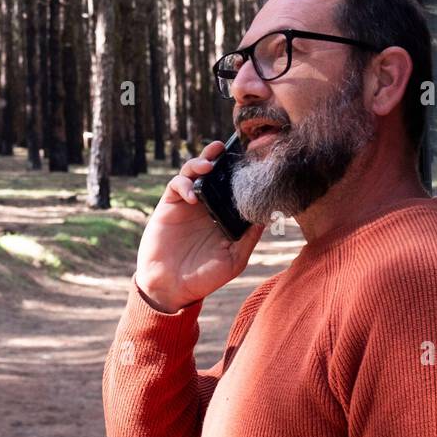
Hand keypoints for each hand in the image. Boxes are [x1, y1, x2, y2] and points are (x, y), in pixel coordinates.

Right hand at [134, 140, 263, 311]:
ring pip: (194, 172)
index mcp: (224, 214)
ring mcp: (188, 204)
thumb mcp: (234, 260)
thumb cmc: (205, 278)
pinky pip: (177, 185)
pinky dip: (184, 184)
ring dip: (201, 163)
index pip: (233, 186)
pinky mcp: (169, 206)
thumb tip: (267, 217)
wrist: (171, 288)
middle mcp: (207, 205)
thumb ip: (249, 238)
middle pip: (214, 172)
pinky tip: (192, 196)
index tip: (250, 159)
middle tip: (225, 147)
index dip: (239, 171)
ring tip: (208, 165)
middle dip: (219, 157)